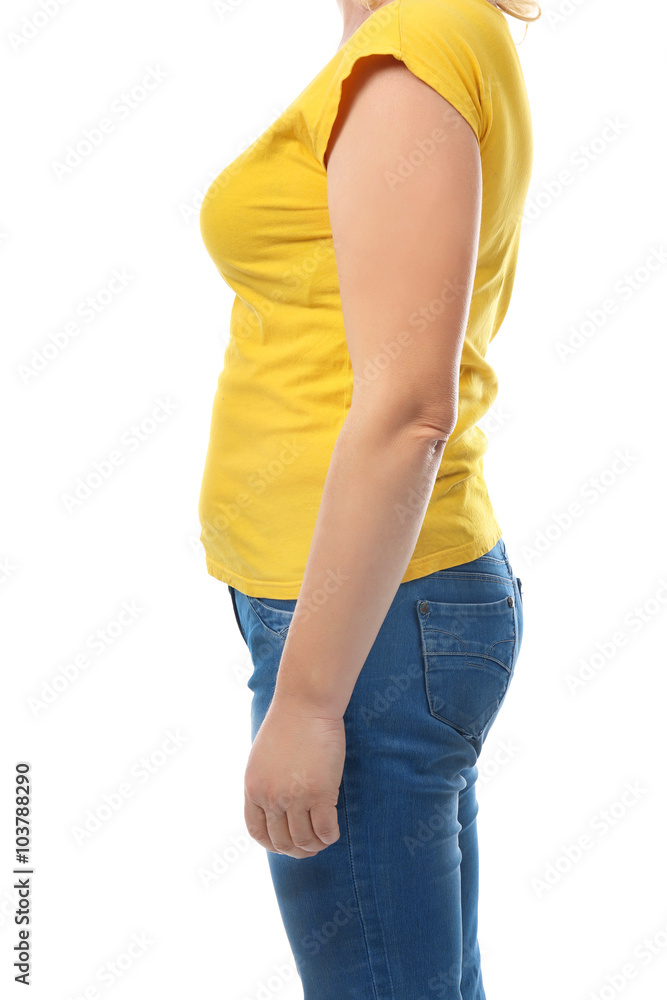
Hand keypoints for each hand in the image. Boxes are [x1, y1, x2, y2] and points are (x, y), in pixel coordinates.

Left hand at [243, 689, 345, 858]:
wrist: (305, 703)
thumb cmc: (288, 723)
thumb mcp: (262, 757)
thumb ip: (266, 782)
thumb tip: (276, 806)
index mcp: (253, 788)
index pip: (258, 832)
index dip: (273, 844)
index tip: (286, 844)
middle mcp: (271, 797)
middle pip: (282, 842)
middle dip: (296, 850)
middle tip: (310, 846)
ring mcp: (295, 797)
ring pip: (304, 840)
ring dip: (315, 845)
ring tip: (324, 838)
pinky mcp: (320, 793)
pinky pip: (325, 830)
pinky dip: (330, 836)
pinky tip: (334, 830)